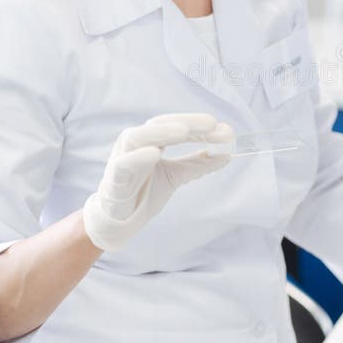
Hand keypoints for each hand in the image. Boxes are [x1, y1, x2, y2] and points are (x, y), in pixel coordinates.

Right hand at [83, 113, 232, 251]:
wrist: (120, 220)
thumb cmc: (144, 191)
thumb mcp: (177, 175)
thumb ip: (199, 163)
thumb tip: (228, 154)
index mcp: (151, 139)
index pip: (177, 125)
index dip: (201, 127)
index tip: (225, 131)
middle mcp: (136, 143)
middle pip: (161, 124)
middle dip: (187, 123)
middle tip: (212, 124)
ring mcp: (123, 158)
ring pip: (138, 137)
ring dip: (162, 132)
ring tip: (183, 132)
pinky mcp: (114, 178)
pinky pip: (123, 164)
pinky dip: (137, 157)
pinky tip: (154, 153)